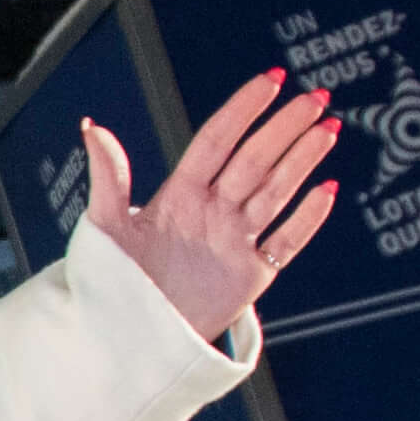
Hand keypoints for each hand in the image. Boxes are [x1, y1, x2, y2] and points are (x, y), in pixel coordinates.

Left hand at [83, 71, 341, 343]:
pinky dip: (307, 219)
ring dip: (302, 161)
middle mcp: (212, 211)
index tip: (270, 80)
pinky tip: (327, 189)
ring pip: (276, 192)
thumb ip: (107, 177)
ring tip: (328, 128)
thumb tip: (91, 126)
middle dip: (285, 129)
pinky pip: (286, 242)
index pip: (217, 141)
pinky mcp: (251, 274)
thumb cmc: (111, 283)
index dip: (243, 110)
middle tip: (315, 98)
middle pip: (255, 161)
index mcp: (179, 194)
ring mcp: (234, 240)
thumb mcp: (105, 228)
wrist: (127, 340)